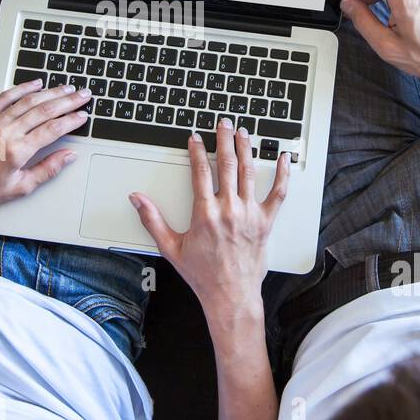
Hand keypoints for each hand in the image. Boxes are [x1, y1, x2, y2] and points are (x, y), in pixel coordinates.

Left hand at [0, 78, 89, 211]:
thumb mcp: (19, 188)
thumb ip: (47, 170)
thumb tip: (68, 156)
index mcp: (18, 151)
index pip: (53, 130)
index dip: (72, 121)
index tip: (84, 115)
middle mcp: (7, 132)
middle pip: (45, 110)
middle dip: (68, 101)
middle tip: (84, 95)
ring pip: (29, 100)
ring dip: (51, 92)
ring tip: (67, 88)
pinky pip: (7, 97)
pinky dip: (23, 88)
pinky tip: (36, 84)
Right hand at [129, 120, 289, 319]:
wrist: (230, 296)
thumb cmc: (202, 275)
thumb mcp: (170, 248)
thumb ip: (152, 220)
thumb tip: (137, 199)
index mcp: (205, 213)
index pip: (200, 171)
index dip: (197, 150)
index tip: (195, 137)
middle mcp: (229, 209)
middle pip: (227, 164)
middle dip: (224, 139)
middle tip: (223, 124)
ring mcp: (250, 214)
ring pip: (249, 172)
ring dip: (246, 149)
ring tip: (244, 133)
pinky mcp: (266, 221)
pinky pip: (278, 193)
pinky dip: (282, 173)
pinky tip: (282, 158)